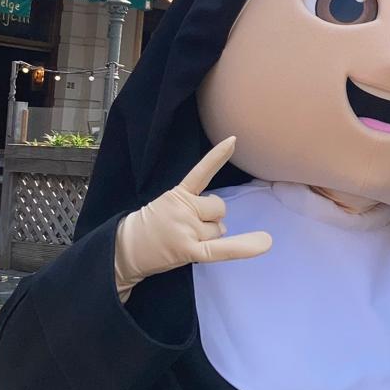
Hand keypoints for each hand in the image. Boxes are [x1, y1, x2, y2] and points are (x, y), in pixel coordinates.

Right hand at [113, 137, 271, 299]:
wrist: (125, 249)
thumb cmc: (152, 227)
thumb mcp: (168, 205)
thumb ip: (194, 207)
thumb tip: (222, 225)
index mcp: (178, 194)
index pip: (201, 172)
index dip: (217, 156)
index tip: (234, 140)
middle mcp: (183, 209)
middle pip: (219, 209)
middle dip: (211, 219)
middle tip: (187, 229)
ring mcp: (186, 229)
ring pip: (219, 230)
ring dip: (209, 238)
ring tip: (185, 241)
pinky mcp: (189, 250)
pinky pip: (223, 249)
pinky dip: (244, 247)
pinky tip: (265, 243)